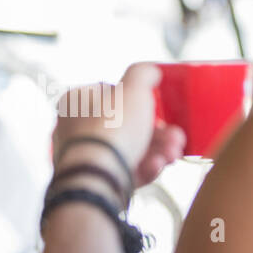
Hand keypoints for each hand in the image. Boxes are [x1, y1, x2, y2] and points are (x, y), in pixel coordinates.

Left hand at [51, 63, 184, 188]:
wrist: (98, 175)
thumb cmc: (111, 129)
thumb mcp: (133, 88)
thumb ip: (143, 74)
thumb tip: (150, 71)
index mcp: (76, 102)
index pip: (110, 94)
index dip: (137, 99)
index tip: (158, 107)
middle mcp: (76, 130)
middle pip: (125, 126)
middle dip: (158, 133)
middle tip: (177, 137)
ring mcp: (86, 158)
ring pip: (129, 151)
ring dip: (157, 151)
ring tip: (174, 153)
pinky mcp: (96, 181)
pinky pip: (124, 171)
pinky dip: (144, 168)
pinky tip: (157, 165)